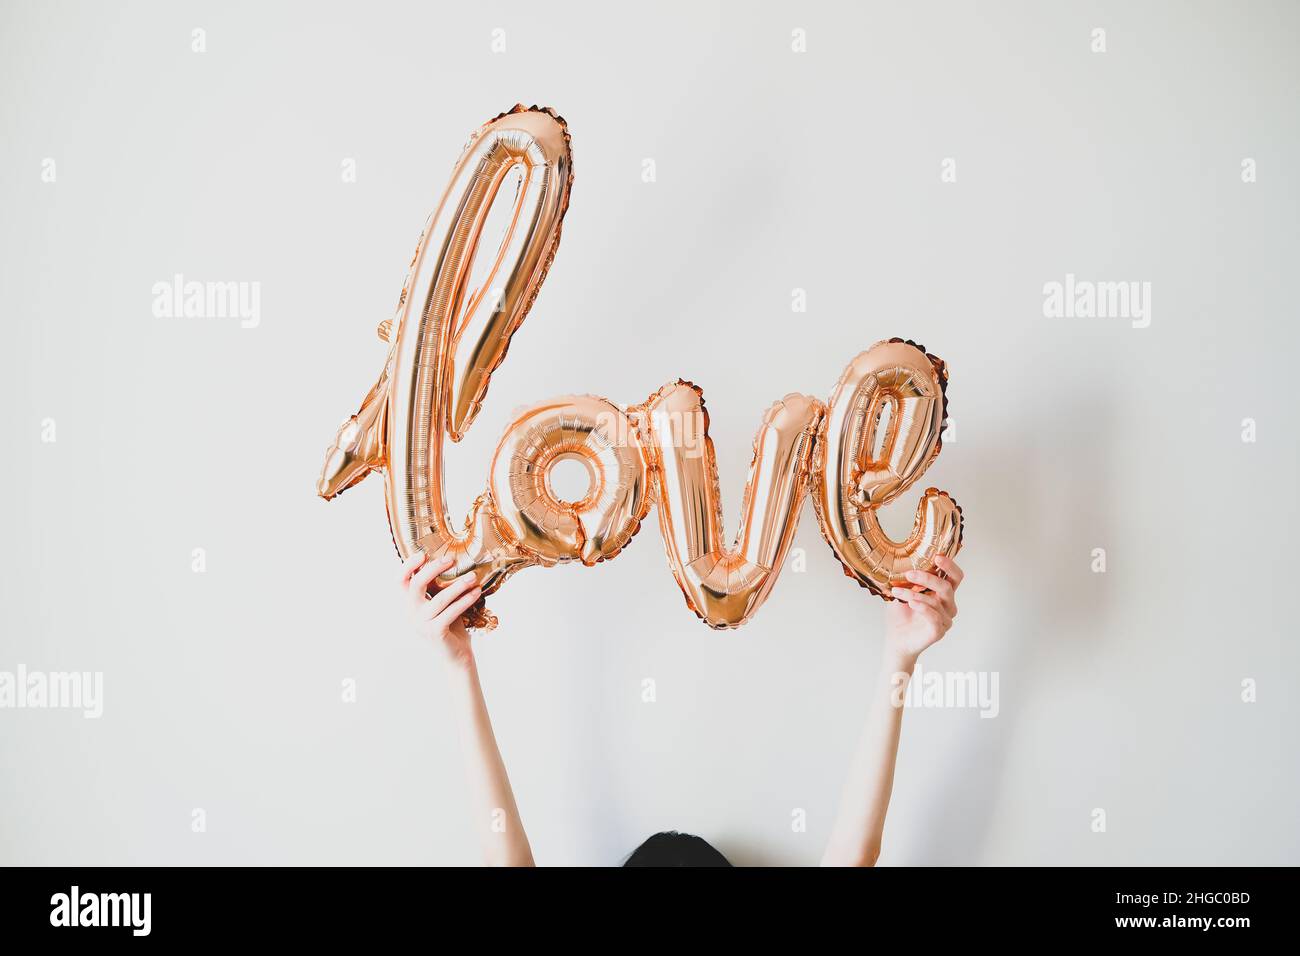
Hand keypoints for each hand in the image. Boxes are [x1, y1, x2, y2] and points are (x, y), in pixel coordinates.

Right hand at [399, 551, 481, 668]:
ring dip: (458, 585)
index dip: (408, 566)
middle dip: (433, 569)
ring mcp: (421, 624)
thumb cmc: (450, 624)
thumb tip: (448, 559)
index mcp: (410, 604)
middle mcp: (411, 613)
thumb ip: (437, 587)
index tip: (423, 554)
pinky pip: (451, 612)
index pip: (400, 581)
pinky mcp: (435, 632)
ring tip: (473, 577)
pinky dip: (465, 600)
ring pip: (439, 599)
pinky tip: (476, 592)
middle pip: (416, 585)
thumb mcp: (441, 602)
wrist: (456, 654)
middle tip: (451, 560)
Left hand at [884, 555, 963, 667]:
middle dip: (928, 578)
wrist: (895, 641)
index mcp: (943, 594)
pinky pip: (934, 617)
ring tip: (897, 592)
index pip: (955, 577)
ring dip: (913, 594)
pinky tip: (911, 603)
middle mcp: (948, 605)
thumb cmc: (900, 616)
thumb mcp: (902, 592)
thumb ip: (907, 580)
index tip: (937, 556)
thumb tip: (900, 561)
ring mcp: (945, 619)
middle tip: (910, 574)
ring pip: (935, 601)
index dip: (950, 566)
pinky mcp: (938, 631)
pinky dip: (922, 608)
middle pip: (947, 587)